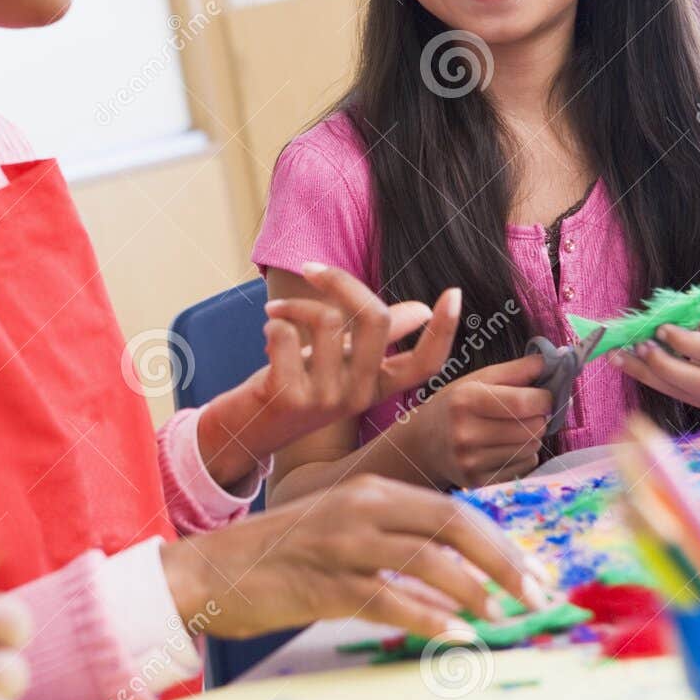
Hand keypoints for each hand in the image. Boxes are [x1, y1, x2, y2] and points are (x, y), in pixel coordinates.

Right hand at [160, 475, 550, 640]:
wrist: (212, 568)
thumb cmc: (284, 554)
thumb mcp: (345, 530)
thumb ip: (398, 542)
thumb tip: (465, 580)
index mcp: (373, 490)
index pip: (454, 509)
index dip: (502, 543)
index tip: (535, 572)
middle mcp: (362, 508)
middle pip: (452, 525)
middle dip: (503, 562)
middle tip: (537, 594)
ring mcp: (342, 545)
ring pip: (426, 559)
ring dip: (474, 591)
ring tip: (501, 616)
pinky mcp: (323, 583)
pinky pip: (387, 598)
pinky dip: (426, 617)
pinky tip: (455, 633)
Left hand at [198, 264, 462, 481]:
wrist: (246, 430)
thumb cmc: (296, 386)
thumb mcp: (341, 362)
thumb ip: (377, 338)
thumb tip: (422, 311)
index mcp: (378, 385)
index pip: (426, 363)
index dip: (444, 330)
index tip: (453, 293)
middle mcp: (360, 395)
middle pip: (375, 318)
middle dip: (340, 280)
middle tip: (310, 269)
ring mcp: (326, 399)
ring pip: (327, 319)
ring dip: (293, 305)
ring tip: (276, 313)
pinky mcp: (290, 398)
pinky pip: (286, 334)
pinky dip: (273, 323)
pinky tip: (267, 336)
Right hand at [393, 354, 552, 488]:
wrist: (423, 443)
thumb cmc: (455, 405)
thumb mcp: (478, 379)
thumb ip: (517, 369)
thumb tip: (556, 360)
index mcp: (466, 401)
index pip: (526, 402)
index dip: (545, 397)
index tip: (543, 395)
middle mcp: (466, 433)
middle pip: (534, 428)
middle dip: (539, 418)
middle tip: (528, 412)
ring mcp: (471, 461)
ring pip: (532, 448)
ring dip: (532, 437)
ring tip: (513, 429)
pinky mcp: (479, 482)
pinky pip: (524, 467)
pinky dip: (524, 456)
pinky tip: (505, 448)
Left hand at [612, 292, 699, 408]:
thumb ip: (688, 312)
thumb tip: (648, 322)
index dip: (685, 342)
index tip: (660, 328)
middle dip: (664, 365)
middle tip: (638, 346)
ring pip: (685, 393)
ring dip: (647, 375)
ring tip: (620, 356)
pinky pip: (677, 394)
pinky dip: (651, 378)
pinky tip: (630, 363)